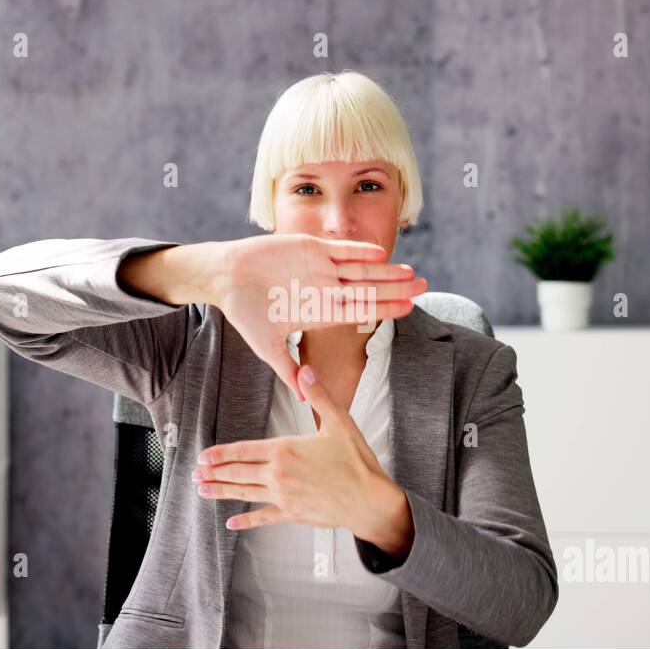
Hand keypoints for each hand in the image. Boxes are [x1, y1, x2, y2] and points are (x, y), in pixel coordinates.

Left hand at [191, 362, 411, 553]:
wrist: (370, 500)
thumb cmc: (357, 462)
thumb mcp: (339, 423)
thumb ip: (318, 396)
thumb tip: (304, 370)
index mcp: (285, 450)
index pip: (244, 450)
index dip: (221, 453)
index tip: (203, 455)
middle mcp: (279, 474)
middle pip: (238, 472)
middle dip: (214, 472)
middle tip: (195, 473)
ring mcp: (284, 496)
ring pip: (245, 493)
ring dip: (221, 492)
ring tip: (202, 490)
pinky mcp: (292, 513)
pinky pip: (263, 516)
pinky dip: (246, 520)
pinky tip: (231, 522)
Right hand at [213, 233, 426, 400]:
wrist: (225, 278)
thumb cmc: (245, 313)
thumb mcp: (268, 347)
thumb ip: (288, 369)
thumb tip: (302, 400)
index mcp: (322, 312)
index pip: (361, 312)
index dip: (386, 310)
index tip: (410, 309)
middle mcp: (327, 290)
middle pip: (368, 290)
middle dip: (396, 288)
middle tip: (424, 285)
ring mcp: (321, 268)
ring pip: (361, 270)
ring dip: (385, 270)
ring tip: (409, 270)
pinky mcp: (311, 248)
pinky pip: (341, 250)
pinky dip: (359, 251)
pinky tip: (380, 255)